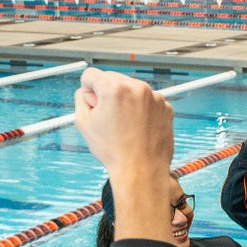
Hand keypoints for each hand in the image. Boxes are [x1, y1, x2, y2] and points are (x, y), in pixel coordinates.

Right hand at [73, 69, 173, 218]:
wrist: (142, 171)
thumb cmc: (113, 151)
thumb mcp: (83, 123)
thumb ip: (80, 98)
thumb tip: (88, 91)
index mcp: (114, 88)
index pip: (90, 75)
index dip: (87, 91)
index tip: (93, 105)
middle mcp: (137, 87)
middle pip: (112, 79)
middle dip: (107, 94)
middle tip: (109, 119)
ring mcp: (154, 97)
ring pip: (131, 89)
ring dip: (125, 101)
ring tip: (124, 126)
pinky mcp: (166, 107)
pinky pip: (147, 101)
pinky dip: (141, 110)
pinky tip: (138, 128)